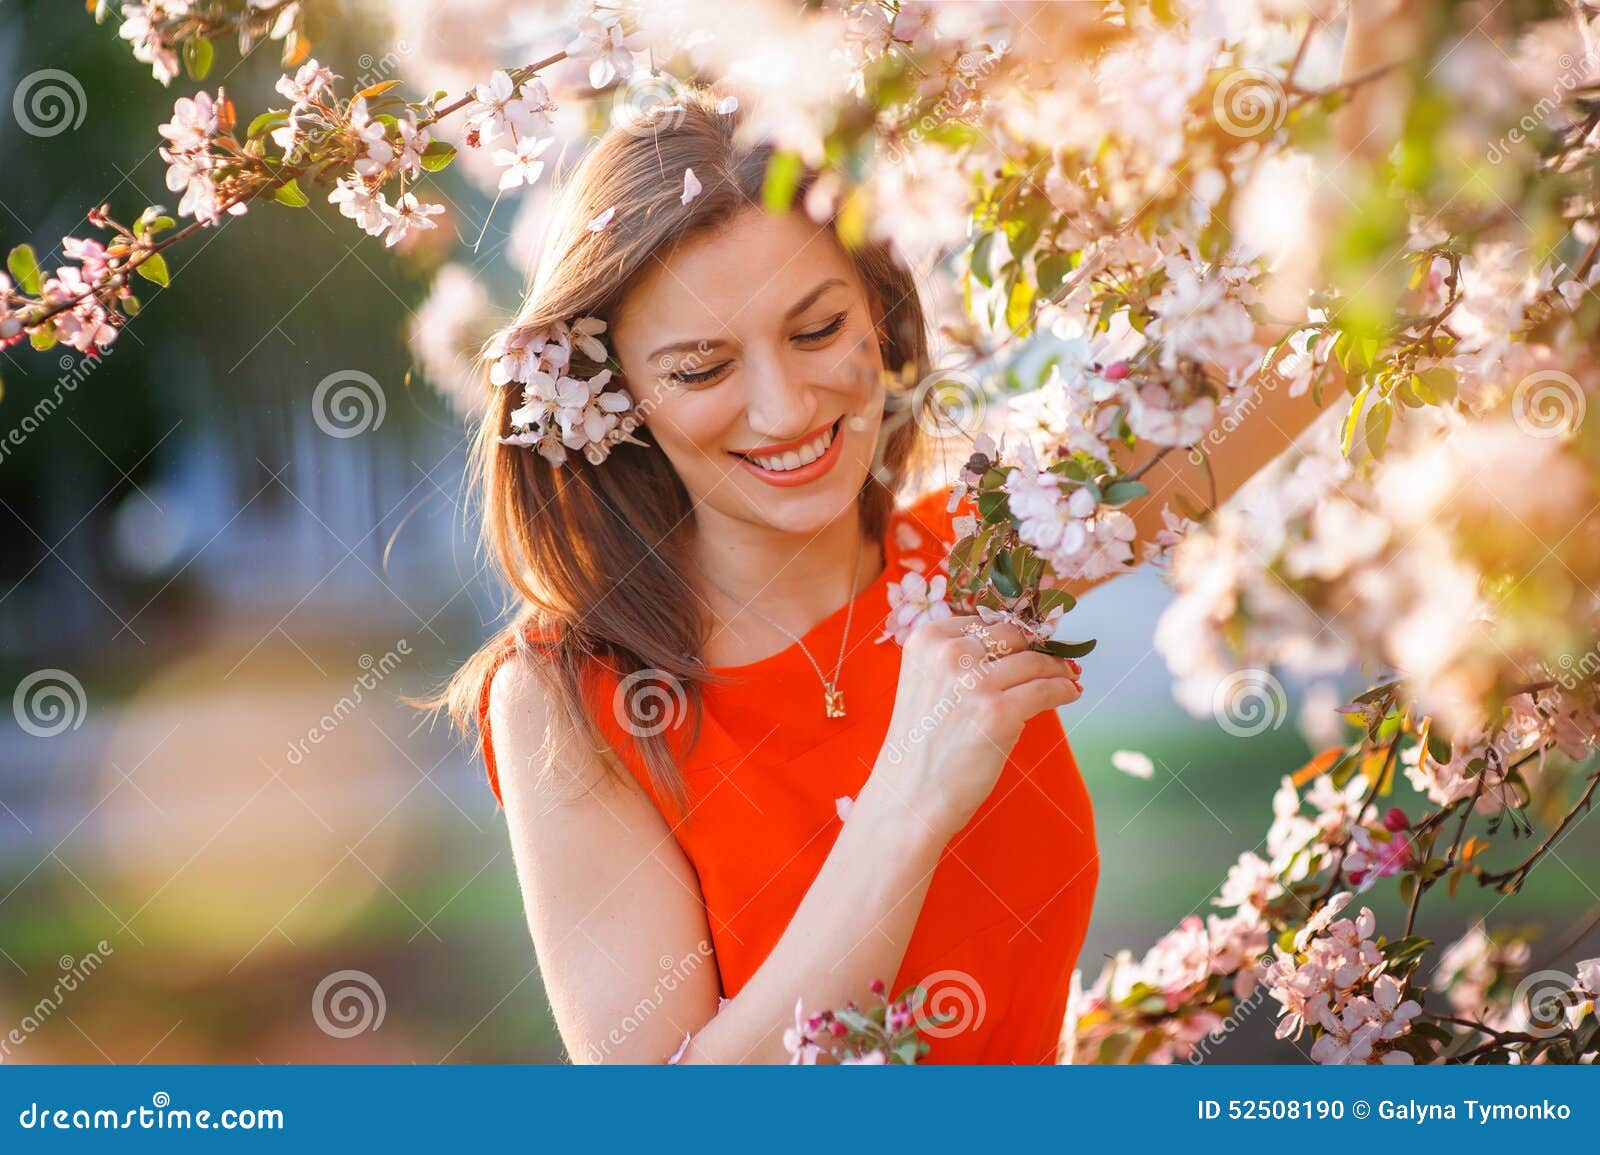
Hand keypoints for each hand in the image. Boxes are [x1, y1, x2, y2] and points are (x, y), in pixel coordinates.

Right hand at [869, 615, 1081, 840]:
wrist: (909, 796)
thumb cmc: (921, 744)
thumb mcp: (926, 683)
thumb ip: (959, 659)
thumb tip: (1020, 642)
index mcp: (926, 639)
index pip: (985, 622)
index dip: (1012, 634)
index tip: (1029, 643)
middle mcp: (948, 653)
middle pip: (1013, 635)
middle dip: (1036, 647)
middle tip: (1055, 660)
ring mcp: (974, 682)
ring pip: (1035, 661)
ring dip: (1058, 669)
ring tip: (1069, 677)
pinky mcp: (999, 713)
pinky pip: (1048, 689)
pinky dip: (1065, 689)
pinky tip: (1071, 693)